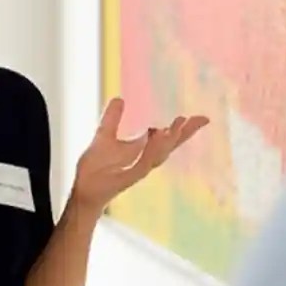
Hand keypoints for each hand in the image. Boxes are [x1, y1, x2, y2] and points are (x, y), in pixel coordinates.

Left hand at [69, 97, 208, 213]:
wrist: (83, 188)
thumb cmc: (95, 167)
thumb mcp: (104, 135)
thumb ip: (112, 118)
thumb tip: (119, 98)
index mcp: (142, 150)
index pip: (168, 138)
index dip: (185, 129)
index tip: (203, 118)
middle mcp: (144, 160)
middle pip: (171, 146)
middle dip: (185, 133)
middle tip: (199, 120)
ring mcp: (137, 170)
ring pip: (159, 155)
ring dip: (169, 140)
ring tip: (179, 124)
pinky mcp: (126, 179)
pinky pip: (142, 164)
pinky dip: (149, 151)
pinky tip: (154, 136)